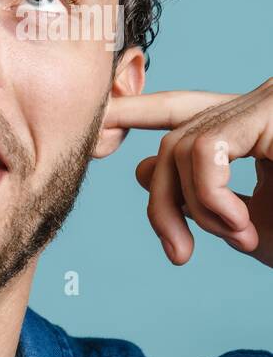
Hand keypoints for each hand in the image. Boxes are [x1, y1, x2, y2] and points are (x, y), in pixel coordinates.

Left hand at [103, 78, 272, 266]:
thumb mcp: (245, 222)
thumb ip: (197, 199)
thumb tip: (143, 169)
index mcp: (249, 126)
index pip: (181, 108)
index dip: (135, 110)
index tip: (101, 117)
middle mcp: (255, 106)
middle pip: (173, 141)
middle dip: (163, 201)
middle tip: (178, 254)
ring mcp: (264, 103)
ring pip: (181, 148)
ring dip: (196, 207)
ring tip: (239, 237)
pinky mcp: (272, 109)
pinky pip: (205, 149)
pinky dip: (210, 195)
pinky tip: (241, 225)